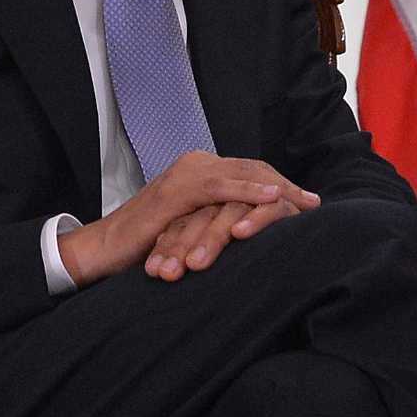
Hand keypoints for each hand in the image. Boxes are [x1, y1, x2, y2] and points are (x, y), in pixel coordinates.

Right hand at [57, 152, 321, 288]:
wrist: (103, 251)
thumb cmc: (149, 245)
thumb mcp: (194, 228)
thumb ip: (219, 220)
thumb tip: (254, 232)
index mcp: (200, 172)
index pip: (250, 173)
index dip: (280, 186)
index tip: (309, 203)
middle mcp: (194, 166)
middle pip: (251, 170)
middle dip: (285, 186)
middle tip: (314, 203)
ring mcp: (184, 175)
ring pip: (240, 175)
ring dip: (274, 188)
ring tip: (302, 201)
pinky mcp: (174, 190)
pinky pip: (218, 187)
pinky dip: (247, 190)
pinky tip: (270, 197)